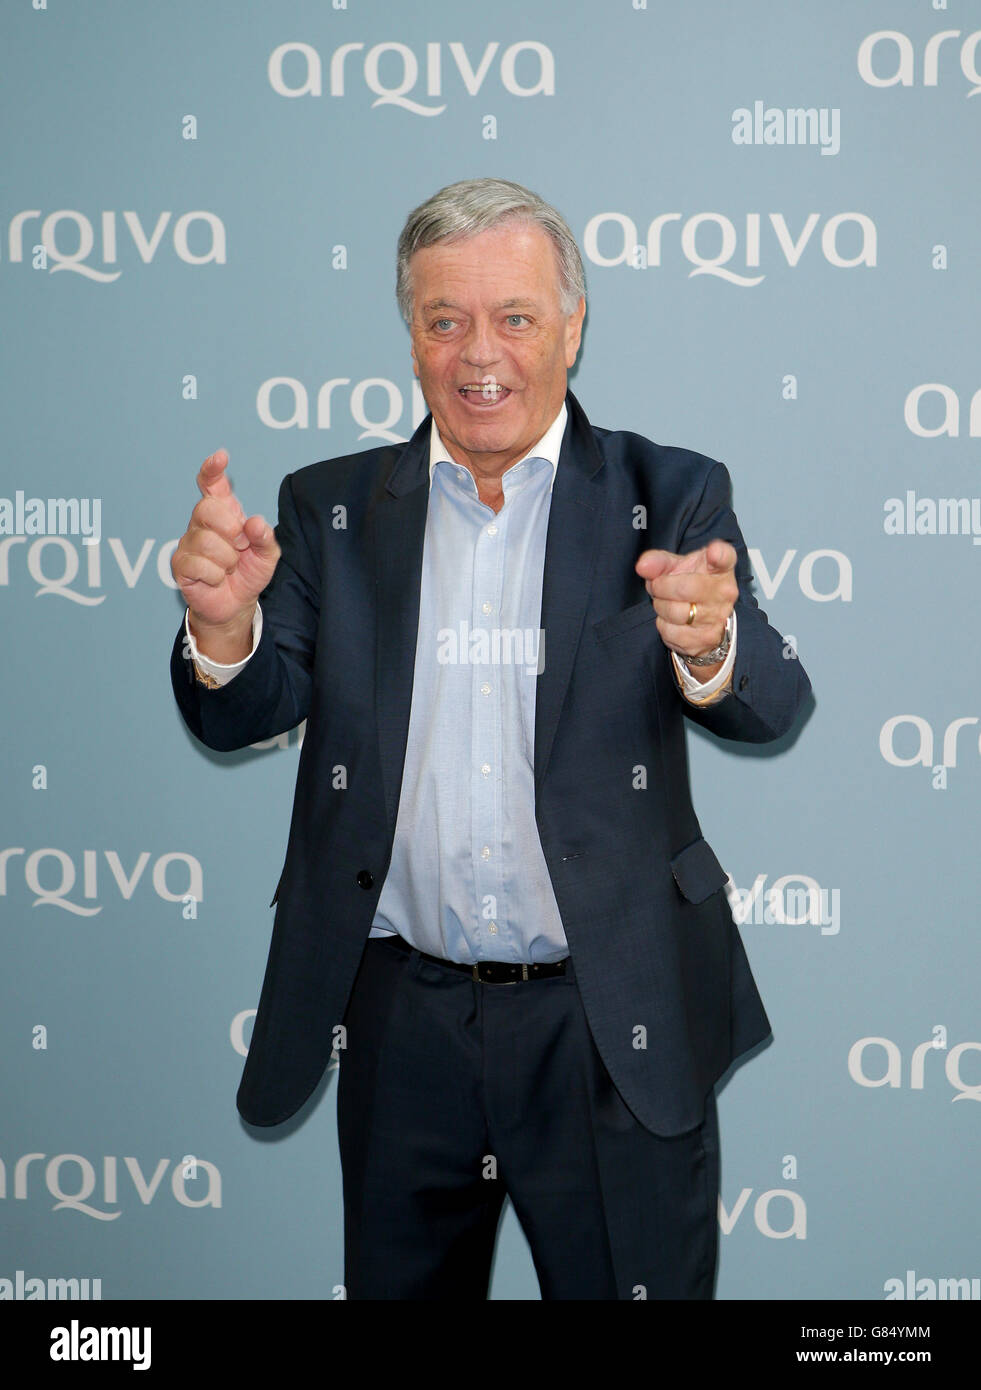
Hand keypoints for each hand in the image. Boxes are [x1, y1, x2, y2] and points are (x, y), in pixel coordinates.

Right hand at [171, 450, 280, 660]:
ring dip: (226, 559)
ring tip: (229, 567)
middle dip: (230, 529)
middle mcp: (201, 522)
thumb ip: (266, 538)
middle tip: (240, 546)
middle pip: (207, 509)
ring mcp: (188, 542)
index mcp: (223, 512)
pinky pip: (199, 564)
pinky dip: (216, 575)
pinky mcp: (180, 564)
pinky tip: (217, 579)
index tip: (220, 457)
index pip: (211, 484)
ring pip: (206, 541)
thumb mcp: (268, 556)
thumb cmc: (248, 572)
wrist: (236, 604)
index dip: (213, 470)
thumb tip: (255, 523)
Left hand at [635, 540, 737, 663]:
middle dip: (662, 587)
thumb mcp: (676, 567)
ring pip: (675, 612)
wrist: (703, 619)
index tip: (712, 553)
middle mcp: (725, 592)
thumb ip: (659, 561)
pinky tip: (673, 620)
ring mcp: (718, 617)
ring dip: (661, 607)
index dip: (717, 554)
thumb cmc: (691, 585)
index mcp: (720, 568)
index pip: (724, 557)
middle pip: (685, 588)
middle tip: (659, 586)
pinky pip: (671, 632)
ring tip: (667, 603)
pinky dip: (664, 625)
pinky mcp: (707, 639)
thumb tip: (643, 566)